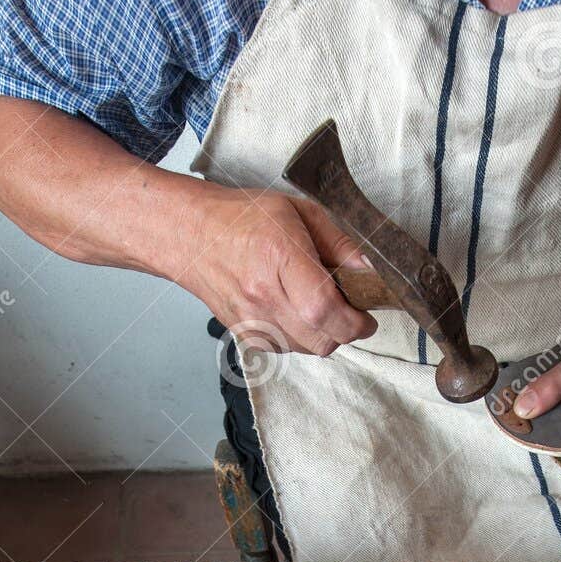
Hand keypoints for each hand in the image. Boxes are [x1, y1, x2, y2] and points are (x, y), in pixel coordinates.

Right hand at [176, 184, 376, 356]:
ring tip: (318, 305)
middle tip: (349, 309)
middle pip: (322, 338)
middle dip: (346, 330)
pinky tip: (294, 311)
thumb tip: (369, 271)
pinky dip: (301, 337)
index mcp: (278, 255)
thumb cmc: (243, 217)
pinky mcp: (246, 335)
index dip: (354, 320)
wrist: (191, 235)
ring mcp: (251, 320)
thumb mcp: (299, 212)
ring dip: (324, 334)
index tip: (367, 316)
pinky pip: (289, 349)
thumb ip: (339, 243)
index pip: (324, 308)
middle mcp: (262, 294)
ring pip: (309, 349)